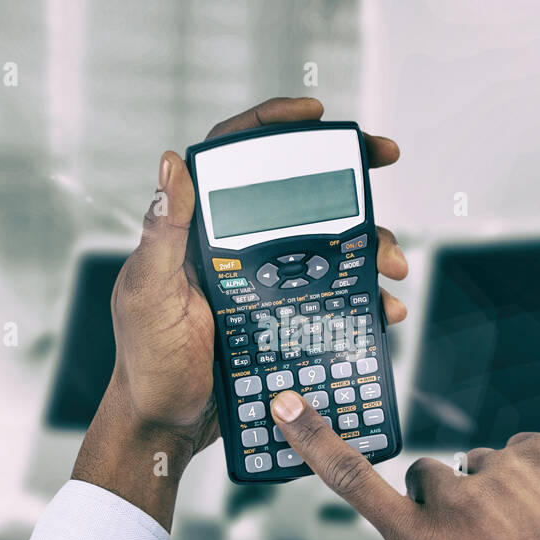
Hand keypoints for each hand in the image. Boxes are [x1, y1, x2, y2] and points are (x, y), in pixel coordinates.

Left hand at [72, 97, 408, 529]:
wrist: (166, 426)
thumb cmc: (146, 362)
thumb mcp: (151, 294)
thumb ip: (162, 233)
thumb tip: (171, 162)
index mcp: (196, 230)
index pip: (233, 157)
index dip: (272, 125)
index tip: (316, 114)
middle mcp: (230, 246)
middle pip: (293, 193)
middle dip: (344, 175)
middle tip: (385, 160)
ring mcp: (258, 281)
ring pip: (323, 245)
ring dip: (366, 244)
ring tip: (393, 263)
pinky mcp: (278, 317)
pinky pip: (329, 295)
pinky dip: (362, 296)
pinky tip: (383, 307)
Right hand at [267, 396, 539, 539]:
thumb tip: (407, 520)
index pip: (352, 480)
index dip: (313, 440)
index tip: (286, 403)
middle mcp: (455, 501)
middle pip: (427, 477)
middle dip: (449, 499)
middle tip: (492, 537)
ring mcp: (501, 468)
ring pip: (479, 467)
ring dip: (500, 492)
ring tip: (537, 533)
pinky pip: (521, 452)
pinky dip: (536, 477)